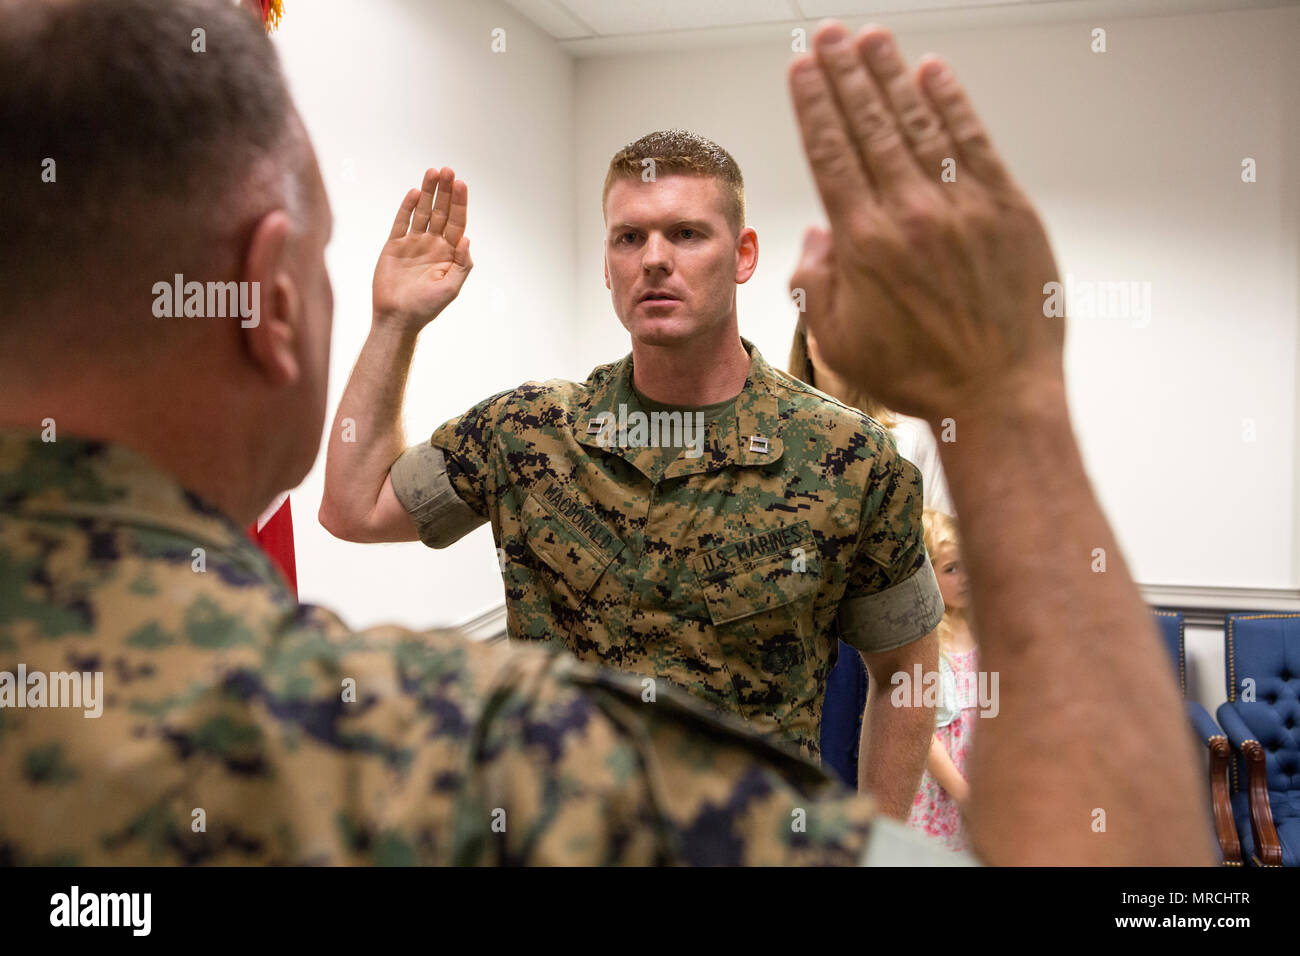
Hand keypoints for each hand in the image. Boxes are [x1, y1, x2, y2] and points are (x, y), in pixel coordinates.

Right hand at [373, 167, 472, 330]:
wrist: (397, 318)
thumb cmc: (426, 307)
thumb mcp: (451, 288)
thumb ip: (462, 264)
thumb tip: (467, 239)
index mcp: (449, 253)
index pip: (457, 222)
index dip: (459, 203)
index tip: (461, 184)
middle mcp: (433, 244)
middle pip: (441, 211)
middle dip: (445, 191)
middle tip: (448, 170)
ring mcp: (413, 243)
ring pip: (422, 212)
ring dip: (427, 192)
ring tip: (433, 172)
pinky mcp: (395, 245)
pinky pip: (402, 221)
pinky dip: (407, 207)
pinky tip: (414, 192)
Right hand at [788, 23, 1064, 423]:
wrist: (996, 395)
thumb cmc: (917, 375)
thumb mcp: (840, 338)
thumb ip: (817, 281)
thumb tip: (818, 236)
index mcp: (863, 243)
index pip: (831, 154)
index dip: (814, 105)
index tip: (802, 68)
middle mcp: (910, 214)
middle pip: (870, 126)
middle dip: (845, 75)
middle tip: (828, 34)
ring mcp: (962, 208)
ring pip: (919, 125)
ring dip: (892, 77)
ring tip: (872, 39)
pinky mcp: (1008, 210)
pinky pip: (975, 144)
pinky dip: (952, 106)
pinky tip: (933, 74)